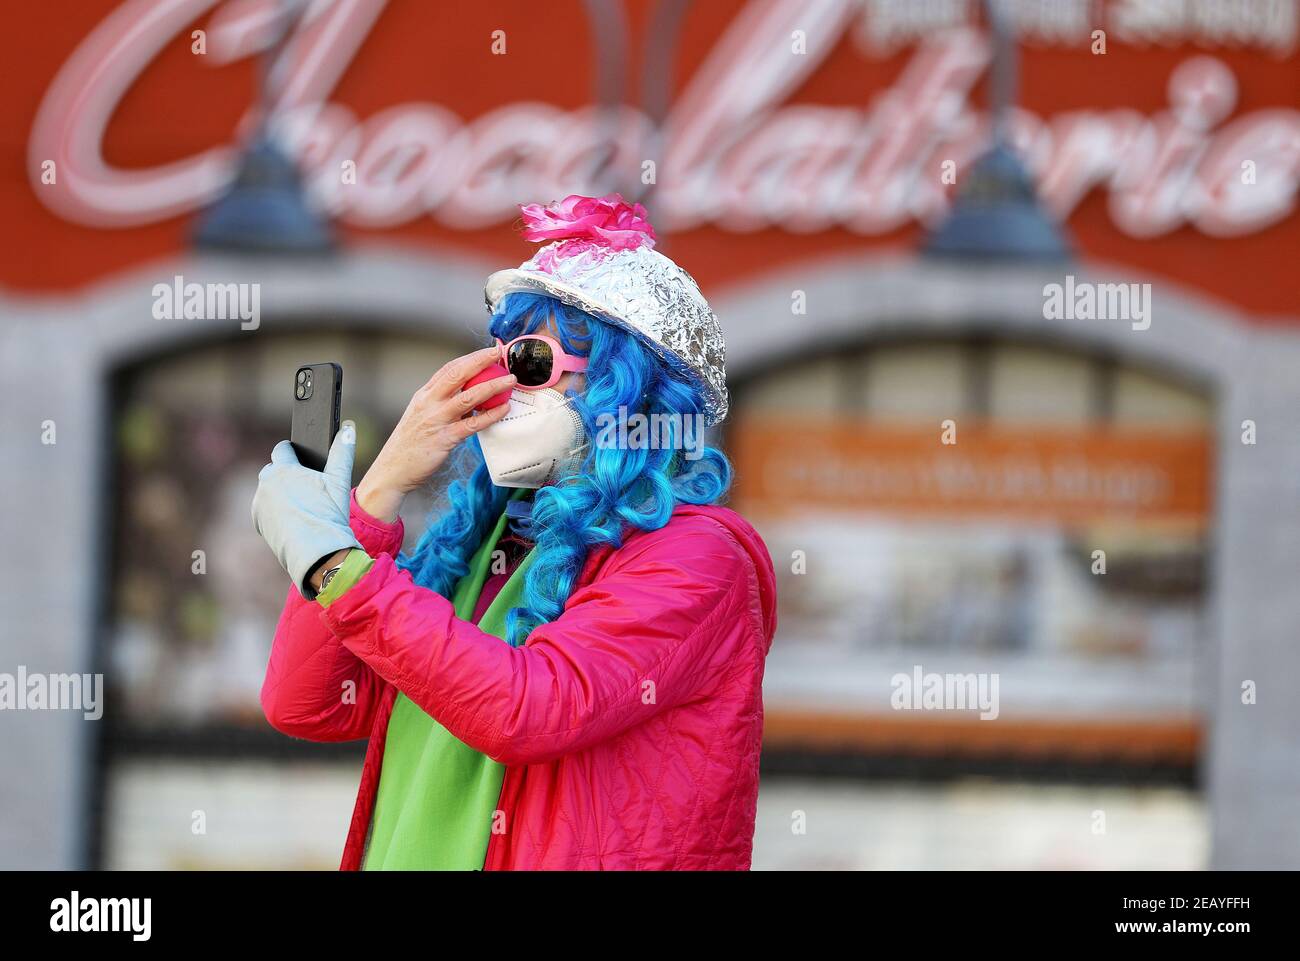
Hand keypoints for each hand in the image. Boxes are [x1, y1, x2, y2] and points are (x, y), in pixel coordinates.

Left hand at [252, 423, 363, 596]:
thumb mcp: (339, 481)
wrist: (317, 552)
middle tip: (304, 484)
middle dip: (285, 473)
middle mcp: (266, 484)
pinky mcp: (258, 520)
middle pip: (273, 470)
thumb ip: (342, 452)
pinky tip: (291, 517)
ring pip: (268, 490)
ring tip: (300, 503)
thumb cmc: (329, 515)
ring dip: (279, 492)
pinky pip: (264, 509)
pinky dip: (274, 510)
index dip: (293, 451)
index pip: (282, 449)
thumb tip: (348, 428)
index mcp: (283, 469)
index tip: (299, 456)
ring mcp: (259, 503)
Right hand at [356, 347, 515, 521]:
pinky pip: (472, 424)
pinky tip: (504, 409)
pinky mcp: (444, 439)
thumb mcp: (421, 417)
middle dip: (480, 361)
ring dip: (492, 385)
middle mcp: (429, 403)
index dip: (469, 358)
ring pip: (468, 396)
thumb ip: (441, 406)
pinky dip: (490, 415)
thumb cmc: (410, 446)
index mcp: (423, 396)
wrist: (392, 471)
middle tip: (498, 353)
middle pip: (457, 374)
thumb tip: (469, 398)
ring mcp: (436, 420)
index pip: (448, 369)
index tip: (487, 351)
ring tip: (510, 380)